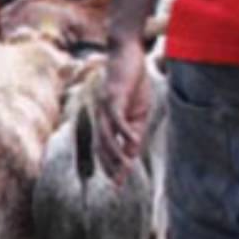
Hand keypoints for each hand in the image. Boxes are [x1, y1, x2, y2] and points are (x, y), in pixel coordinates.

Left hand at [95, 38, 151, 184]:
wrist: (127, 53)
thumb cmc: (133, 82)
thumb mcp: (137, 111)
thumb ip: (134, 130)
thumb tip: (132, 151)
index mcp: (107, 121)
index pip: (106, 149)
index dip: (111, 167)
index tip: (118, 184)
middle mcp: (101, 117)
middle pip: (102, 147)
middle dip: (110, 167)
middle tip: (118, 185)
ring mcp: (104, 107)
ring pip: (106, 136)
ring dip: (116, 154)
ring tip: (126, 168)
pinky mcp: (112, 96)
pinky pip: (116, 118)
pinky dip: (124, 131)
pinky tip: (134, 141)